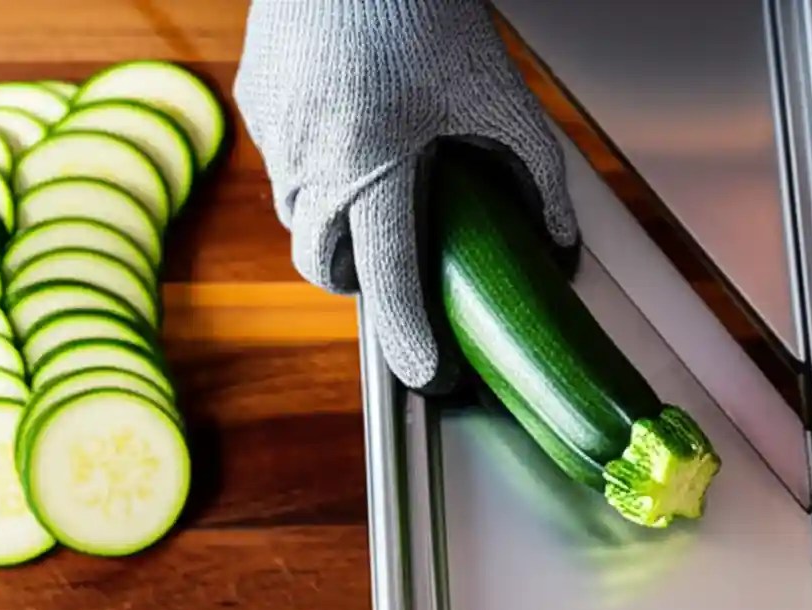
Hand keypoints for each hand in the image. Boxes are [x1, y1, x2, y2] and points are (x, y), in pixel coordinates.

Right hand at [234, 0, 576, 391]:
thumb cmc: (424, 7)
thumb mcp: (497, 92)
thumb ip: (533, 173)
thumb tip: (555, 241)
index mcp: (373, 162)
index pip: (387, 279)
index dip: (409, 337)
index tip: (428, 372)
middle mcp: (311, 159)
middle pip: (325, 264)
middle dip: (362, 280)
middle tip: (400, 269)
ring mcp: (275, 133)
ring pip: (298, 219)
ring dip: (336, 227)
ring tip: (378, 192)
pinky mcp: (256, 104)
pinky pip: (283, 167)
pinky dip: (316, 173)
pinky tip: (350, 133)